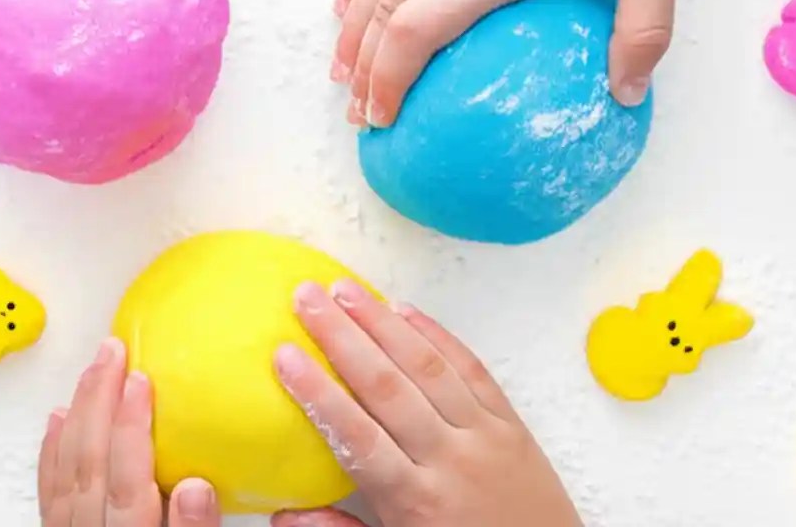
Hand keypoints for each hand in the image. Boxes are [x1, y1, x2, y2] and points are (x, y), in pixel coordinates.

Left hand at [38, 337, 221, 526]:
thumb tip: (196, 489)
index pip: (128, 478)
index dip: (132, 425)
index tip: (140, 379)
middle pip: (91, 462)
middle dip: (100, 400)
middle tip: (112, 353)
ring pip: (69, 469)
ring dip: (79, 414)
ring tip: (92, 371)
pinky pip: (50, 489)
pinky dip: (52, 451)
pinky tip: (58, 419)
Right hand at [271, 282, 581, 526]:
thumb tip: (283, 514)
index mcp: (416, 501)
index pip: (356, 434)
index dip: (318, 391)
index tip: (285, 354)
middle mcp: (451, 460)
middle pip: (388, 386)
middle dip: (342, 337)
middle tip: (307, 298)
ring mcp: (486, 436)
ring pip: (428, 366)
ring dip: (384, 322)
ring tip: (347, 290)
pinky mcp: (512, 424)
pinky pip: (472, 369)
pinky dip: (439, 336)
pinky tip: (408, 311)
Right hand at [333, 0, 679, 125]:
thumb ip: (644, 26)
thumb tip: (627, 92)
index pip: (415, 34)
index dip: (389, 83)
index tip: (384, 118)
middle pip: (382, 17)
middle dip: (364, 74)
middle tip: (361, 114)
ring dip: (350, 33)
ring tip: (341, 72)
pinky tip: (346, 2)